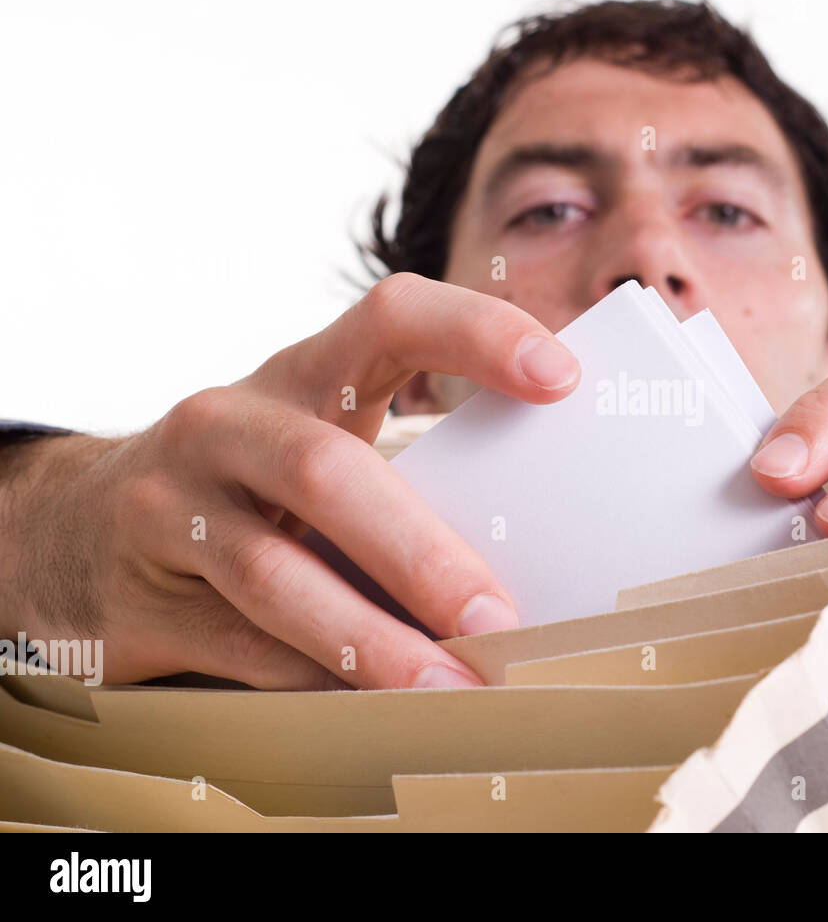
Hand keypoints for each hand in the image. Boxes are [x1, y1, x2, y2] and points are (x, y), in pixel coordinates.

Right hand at [0, 273, 580, 688]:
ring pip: (277, 575)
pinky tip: (378, 701)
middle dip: (420, 552)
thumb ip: (402, 475)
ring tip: (451, 685)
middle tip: (496, 616)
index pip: (389, 320)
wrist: (73, 531)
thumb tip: (539, 547)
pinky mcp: (143, 597)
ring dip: (374, 640)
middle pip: (328, 473)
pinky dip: (318, 678)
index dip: (474, 335)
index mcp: (299, 375)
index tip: (559, 379)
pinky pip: (242, 647)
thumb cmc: (242, 489)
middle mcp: (229, 425)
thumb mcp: (312, 447)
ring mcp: (172, 508)